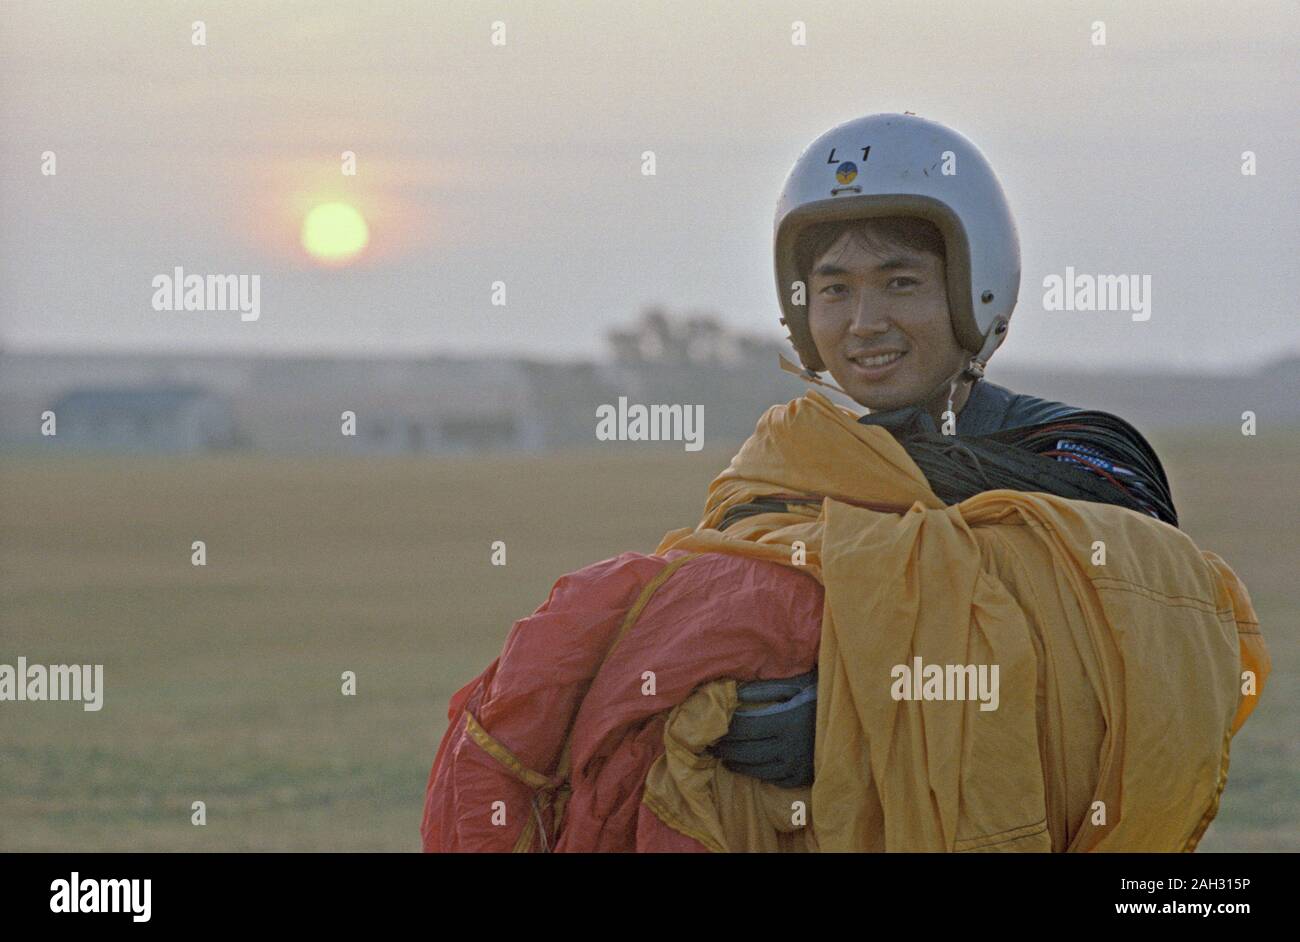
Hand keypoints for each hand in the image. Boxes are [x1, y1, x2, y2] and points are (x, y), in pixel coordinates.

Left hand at [710, 670, 816, 787]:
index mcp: (785, 721)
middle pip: (747, 751)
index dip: (727, 728)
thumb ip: (765, 689)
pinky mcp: (803, 777)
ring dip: (738, 764)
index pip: (745, 728)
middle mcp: (789, 746)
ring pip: (758, 769)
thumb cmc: (820, 695)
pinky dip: (759, 774)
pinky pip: (775, 779)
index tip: (715, 725)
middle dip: (726, 748)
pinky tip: (751, 768)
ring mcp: (797, 765)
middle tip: (712, 745)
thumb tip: (734, 691)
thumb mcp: (794, 685)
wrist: (852, 718)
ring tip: (725, 758)